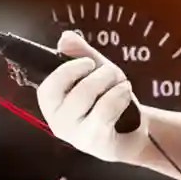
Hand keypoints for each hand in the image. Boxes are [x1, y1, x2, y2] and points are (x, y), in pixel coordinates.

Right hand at [35, 29, 148, 163]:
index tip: (88, 62)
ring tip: (123, 83)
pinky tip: (126, 93)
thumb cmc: (107, 101)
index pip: (48, 88)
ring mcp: (76, 136)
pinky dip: (119, 95)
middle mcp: (58, 123)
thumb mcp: (95, 72)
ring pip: (87, 99)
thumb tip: (65, 37)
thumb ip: (80, 54)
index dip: (66, 71)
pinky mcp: (96, 143)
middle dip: (97, 76)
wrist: (132, 133)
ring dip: (111, 84)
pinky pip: (105, 110)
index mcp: (52, 105)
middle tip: (112, 72)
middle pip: (73, 92)